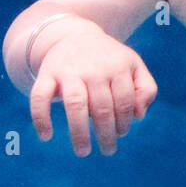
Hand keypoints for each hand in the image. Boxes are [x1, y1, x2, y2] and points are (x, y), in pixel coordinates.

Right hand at [29, 23, 157, 155]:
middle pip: (102, 107)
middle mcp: (94, 69)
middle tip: (108, 150)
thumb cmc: (108, 59)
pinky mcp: (46, 74)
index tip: (120, 134)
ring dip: (79, 132)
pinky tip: (46, 136)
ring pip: (75, 104)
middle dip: (106, 134)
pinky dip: (41, 117)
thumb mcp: (133, 66)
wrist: (72, 35)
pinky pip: (40, 97)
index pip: (125, 102)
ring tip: (83, 151)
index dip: (124, 122)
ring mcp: (69, 71)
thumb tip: (139, 116)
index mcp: (118, 67)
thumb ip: (146, 88)